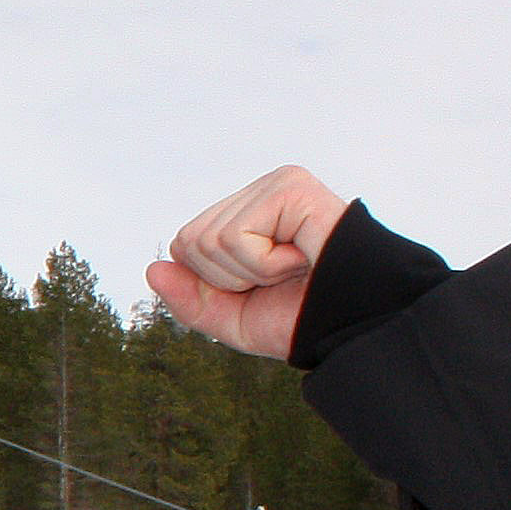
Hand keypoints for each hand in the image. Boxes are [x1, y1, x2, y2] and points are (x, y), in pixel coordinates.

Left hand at [146, 166, 352, 360]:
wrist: (357, 325)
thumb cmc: (302, 317)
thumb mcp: (232, 319)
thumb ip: (190, 299)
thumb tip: (153, 269)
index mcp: (246, 215)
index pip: (185, 245)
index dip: (217, 282)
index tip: (265, 285)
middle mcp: (259, 193)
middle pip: (190, 241)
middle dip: (230, 278)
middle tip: (283, 278)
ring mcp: (276, 185)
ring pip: (208, 240)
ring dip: (252, 272)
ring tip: (296, 268)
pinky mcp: (292, 187)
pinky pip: (235, 236)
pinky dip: (265, 264)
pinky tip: (303, 258)